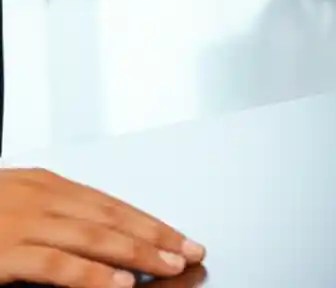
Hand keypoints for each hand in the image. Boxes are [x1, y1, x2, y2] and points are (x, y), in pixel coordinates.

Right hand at [0, 168, 203, 287]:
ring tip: (169, 266)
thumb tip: (98, 240)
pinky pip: (57, 264)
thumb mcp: (13, 205)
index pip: (111, 204)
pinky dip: (92, 275)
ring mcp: (20, 224)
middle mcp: (38, 198)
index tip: (181, 237)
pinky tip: (119, 285)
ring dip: (139, 253)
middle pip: (112, 218)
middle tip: (189, 252)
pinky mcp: (1, 253)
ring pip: (95, 237)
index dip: (150, 222)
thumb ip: (53, 217)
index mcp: (43, 185)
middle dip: (156, 237)